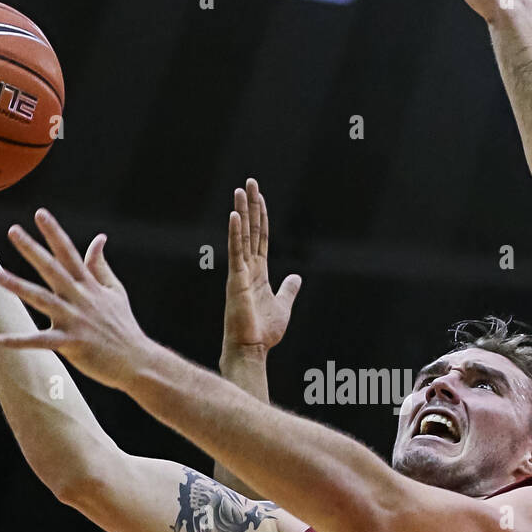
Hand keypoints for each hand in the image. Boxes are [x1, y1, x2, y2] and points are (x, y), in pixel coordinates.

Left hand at [0, 209, 151, 388]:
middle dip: (33, 249)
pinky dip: (20, 341)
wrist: (136, 360)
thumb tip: (99, 238)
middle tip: (13, 231)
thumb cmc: (123, 326)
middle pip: (53, 269)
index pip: (69, 253)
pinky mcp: (71, 343)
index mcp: (89, 286)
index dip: (54, 233)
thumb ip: (100, 265)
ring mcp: (75, 320)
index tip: (40, 213)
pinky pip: (41, 341)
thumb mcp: (115, 291)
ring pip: (42, 300)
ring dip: (19, 287)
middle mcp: (80, 298)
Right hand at [222, 178, 300, 366]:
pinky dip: (235, 233)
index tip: (260, 197)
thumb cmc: (264, 332)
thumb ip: (289, 289)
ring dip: (242, 212)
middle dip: (251, 206)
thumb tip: (297, 277)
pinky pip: (235, 251)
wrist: (251, 348)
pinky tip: (235, 215)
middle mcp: (247, 268)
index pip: (260, 238)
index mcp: (258, 273)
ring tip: (240, 190)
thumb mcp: (283, 306)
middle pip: (250, 230)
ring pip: (241, 236)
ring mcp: (240, 272)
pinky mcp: (236, 279)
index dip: (261, 217)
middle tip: (249, 182)